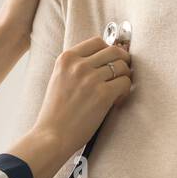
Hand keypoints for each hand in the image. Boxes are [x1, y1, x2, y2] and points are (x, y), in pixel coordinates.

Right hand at [33, 35, 131, 157]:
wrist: (51, 135)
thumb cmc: (56, 112)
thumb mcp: (59, 79)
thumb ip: (76, 66)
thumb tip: (104, 58)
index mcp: (66, 59)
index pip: (97, 42)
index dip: (110, 50)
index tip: (113, 59)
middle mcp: (78, 65)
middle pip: (114, 50)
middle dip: (123, 60)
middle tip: (124, 71)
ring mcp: (91, 79)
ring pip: (122, 66)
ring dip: (125, 77)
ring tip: (118, 90)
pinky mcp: (102, 94)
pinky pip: (125, 83)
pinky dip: (125, 91)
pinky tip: (116, 101)